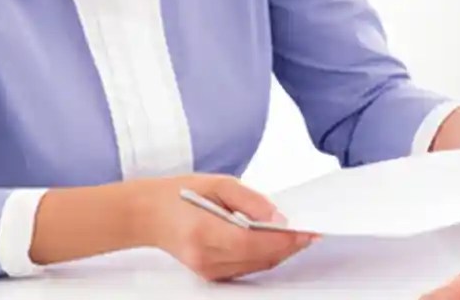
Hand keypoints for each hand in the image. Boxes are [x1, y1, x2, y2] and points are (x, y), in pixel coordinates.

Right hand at [124, 174, 318, 280]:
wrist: (150, 215)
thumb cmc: (180, 195)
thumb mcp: (218, 184)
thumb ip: (251, 200)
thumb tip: (279, 217)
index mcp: (204, 231)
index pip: (254, 243)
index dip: (285, 240)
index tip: (308, 232)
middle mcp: (206, 257)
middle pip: (260, 258)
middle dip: (289, 246)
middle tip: (310, 232)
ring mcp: (208, 270)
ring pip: (258, 266)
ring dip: (280, 252)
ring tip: (296, 235)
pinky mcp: (211, 275)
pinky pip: (248, 268)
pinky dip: (265, 256)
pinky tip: (273, 242)